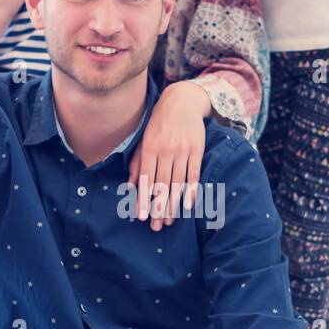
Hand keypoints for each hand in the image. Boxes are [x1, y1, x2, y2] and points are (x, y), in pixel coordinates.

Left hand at [127, 81, 209, 230]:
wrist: (182, 102)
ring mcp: (183, 151)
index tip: (142, 216)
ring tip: (169, 220)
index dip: (144, 199)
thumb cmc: (159, 124)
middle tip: (156, 226)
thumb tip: (132, 186)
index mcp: (150, 149)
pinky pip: (194, 174)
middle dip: (159, 208)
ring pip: (178, 183)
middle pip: (162, 185)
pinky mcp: (197, 150)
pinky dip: (191, 190)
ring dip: (174, 204)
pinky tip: (188, 205)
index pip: (147, 179)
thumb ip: (137, 163)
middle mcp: (166, 151)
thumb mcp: (144, 140)